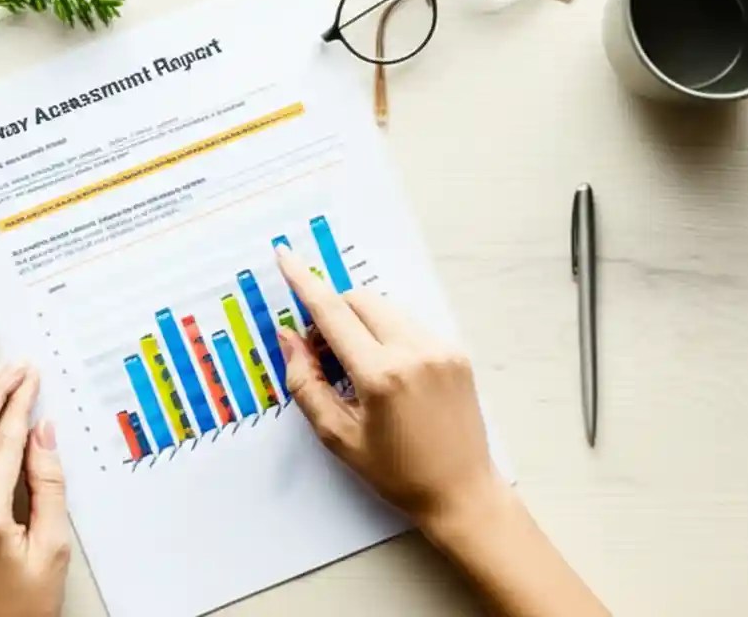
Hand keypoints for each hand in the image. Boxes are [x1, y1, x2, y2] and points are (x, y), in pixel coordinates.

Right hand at [274, 246, 505, 528]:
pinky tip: (386, 373)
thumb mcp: (338, 436)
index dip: (305, 282)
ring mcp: (440, 349)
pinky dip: (388, 335)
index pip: (333, 313)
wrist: (461, 491)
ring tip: (355, 370)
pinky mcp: (456, 353)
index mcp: (382, 375)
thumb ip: (306, 383)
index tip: (286, 256)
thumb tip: (288, 338)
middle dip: (332, 313)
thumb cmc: (397, 473)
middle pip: (359, 300)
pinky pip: (410, 325)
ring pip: (386, 309)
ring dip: (360, 323)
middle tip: (321, 355)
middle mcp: (415, 352)